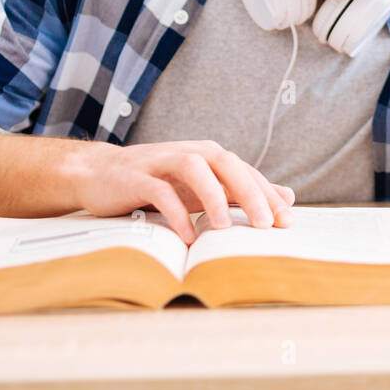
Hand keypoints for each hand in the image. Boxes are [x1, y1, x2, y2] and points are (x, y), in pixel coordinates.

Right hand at [68, 139, 295, 243]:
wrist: (100, 174)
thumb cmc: (160, 183)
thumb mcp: (206, 187)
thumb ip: (243, 191)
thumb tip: (288, 197)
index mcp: (210, 156)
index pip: (246, 172)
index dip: (268, 195)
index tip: (286, 222)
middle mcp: (191, 152)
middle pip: (227, 164)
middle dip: (249, 193)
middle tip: (265, 224)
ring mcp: (162, 162)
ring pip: (195, 169)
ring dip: (212, 196)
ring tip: (224, 227)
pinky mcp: (136, 177)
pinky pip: (159, 191)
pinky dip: (175, 213)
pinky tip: (188, 236)